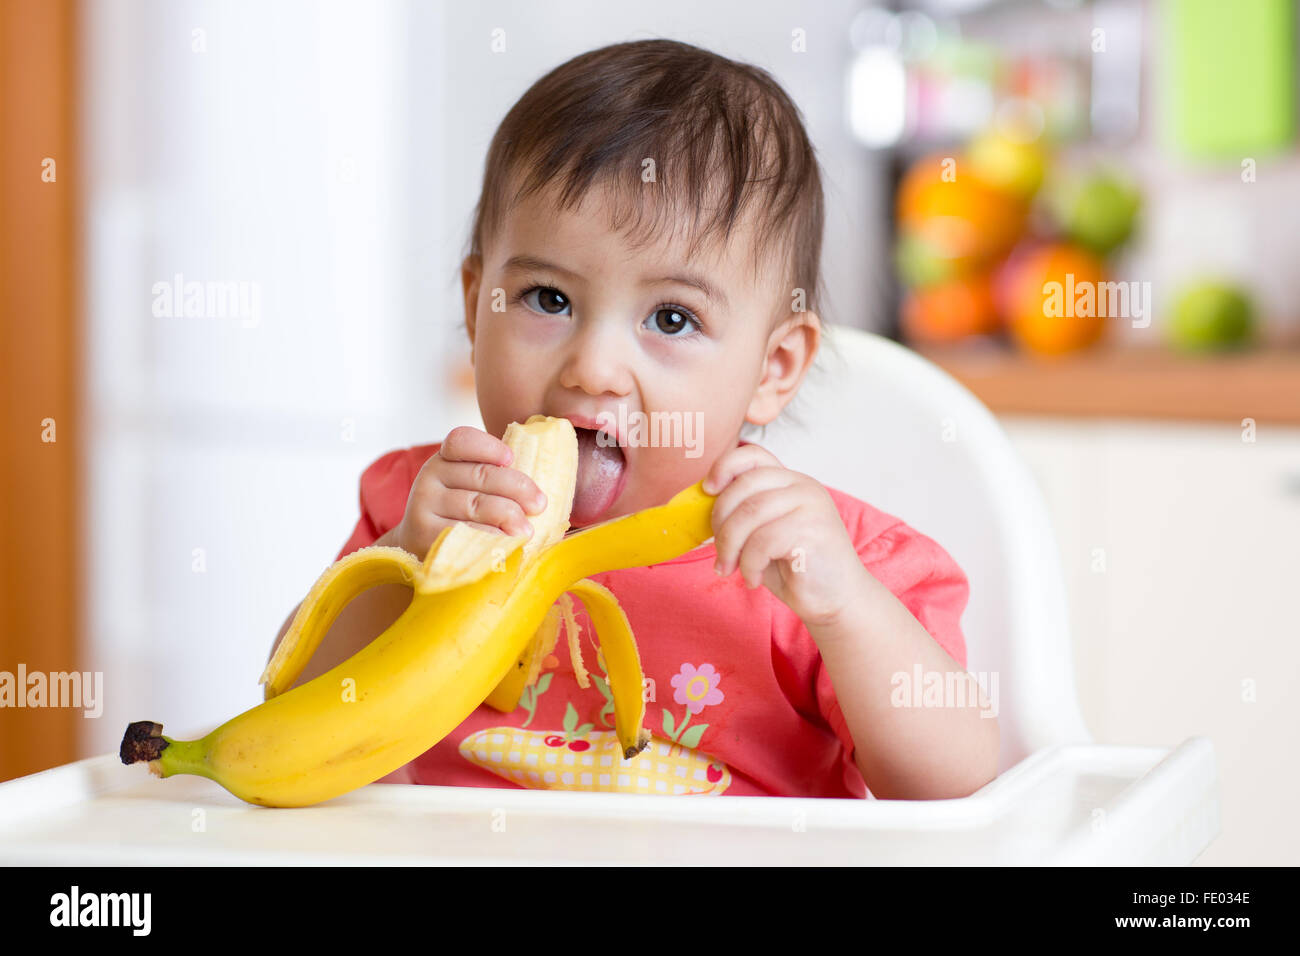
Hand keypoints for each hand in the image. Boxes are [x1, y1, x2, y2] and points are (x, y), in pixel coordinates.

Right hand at [393, 426, 548, 559]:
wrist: (423, 551)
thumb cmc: (461, 516)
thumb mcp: (472, 489)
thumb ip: (497, 477)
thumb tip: (551, 471)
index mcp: (445, 458)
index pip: (462, 440)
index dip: (488, 447)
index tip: (511, 459)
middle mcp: (430, 477)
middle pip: (480, 475)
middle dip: (517, 488)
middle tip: (539, 504)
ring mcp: (423, 505)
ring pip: (475, 504)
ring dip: (509, 516)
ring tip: (527, 529)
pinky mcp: (423, 533)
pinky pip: (464, 533)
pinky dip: (490, 538)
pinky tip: (507, 543)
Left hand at [703, 442, 865, 629]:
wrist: (835, 600)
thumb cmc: (794, 568)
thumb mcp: (764, 532)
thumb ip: (743, 512)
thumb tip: (701, 502)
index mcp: (791, 481)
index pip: (753, 455)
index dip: (724, 466)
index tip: (708, 490)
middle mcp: (803, 486)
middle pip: (744, 487)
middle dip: (720, 523)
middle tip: (721, 555)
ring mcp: (811, 505)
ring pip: (749, 514)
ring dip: (730, 547)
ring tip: (731, 569)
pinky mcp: (813, 531)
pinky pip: (762, 542)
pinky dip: (749, 564)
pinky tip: (754, 578)